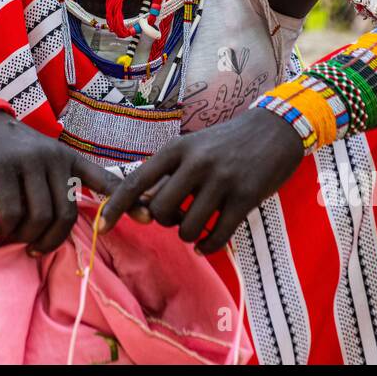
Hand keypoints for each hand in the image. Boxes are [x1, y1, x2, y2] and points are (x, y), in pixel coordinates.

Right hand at [0, 110, 121, 253]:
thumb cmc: (11, 152)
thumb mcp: (44, 160)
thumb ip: (60, 184)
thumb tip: (66, 224)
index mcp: (70, 158)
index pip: (106, 180)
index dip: (128, 202)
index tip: (150, 219)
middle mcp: (55, 157)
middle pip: (65, 214)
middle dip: (51, 240)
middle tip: (36, 249)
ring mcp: (29, 161)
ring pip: (40, 217)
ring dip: (27, 238)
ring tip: (16, 237)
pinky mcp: (3, 167)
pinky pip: (13, 212)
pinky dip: (7, 228)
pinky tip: (0, 227)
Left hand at [97, 108, 305, 254]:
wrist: (275, 129)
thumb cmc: (227, 142)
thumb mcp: (193, 146)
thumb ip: (169, 172)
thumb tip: (140, 204)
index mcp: (177, 149)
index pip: (137, 181)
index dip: (116, 207)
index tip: (101, 227)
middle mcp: (196, 162)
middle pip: (161, 211)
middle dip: (166, 221)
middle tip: (179, 216)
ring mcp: (222, 180)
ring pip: (188, 227)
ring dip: (188, 234)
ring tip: (197, 225)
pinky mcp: (245, 198)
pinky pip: (217, 236)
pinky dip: (208, 246)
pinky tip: (207, 242)